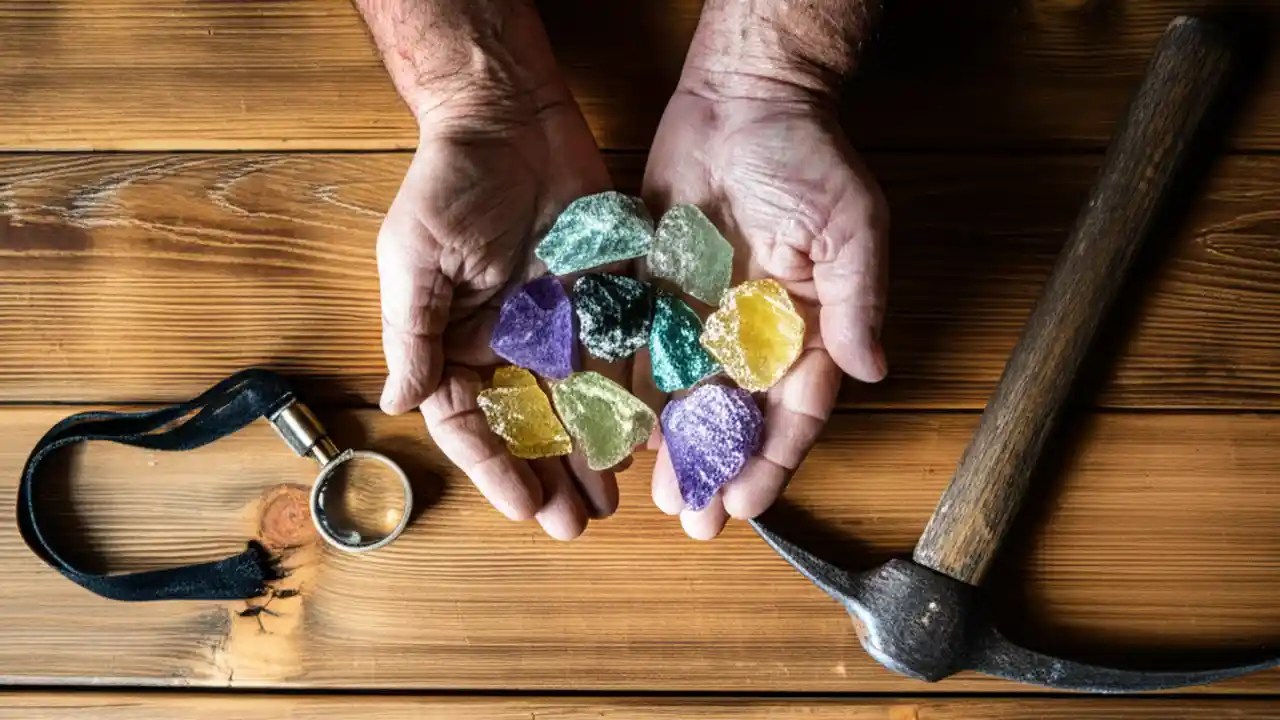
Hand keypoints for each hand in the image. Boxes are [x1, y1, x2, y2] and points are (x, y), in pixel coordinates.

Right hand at [370, 6, 617, 538]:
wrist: (508, 115)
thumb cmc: (448, 184)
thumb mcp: (417, 260)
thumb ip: (414, 334)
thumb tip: (397, 403)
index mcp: (460, 341)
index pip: (475, 423)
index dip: (498, 469)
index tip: (526, 509)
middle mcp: (512, 341)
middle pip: (533, 424)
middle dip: (552, 476)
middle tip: (579, 523)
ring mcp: (561, 320)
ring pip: (581, 402)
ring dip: (595, 451)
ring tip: (614, 499)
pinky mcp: (605, 293)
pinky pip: (623, 353)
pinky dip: (633, 396)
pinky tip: (648, 434)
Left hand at [642, 76, 888, 538]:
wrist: (743, 98)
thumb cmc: (808, 156)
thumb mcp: (851, 226)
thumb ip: (856, 300)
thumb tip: (873, 370)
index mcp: (809, 325)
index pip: (796, 408)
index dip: (774, 458)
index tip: (747, 503)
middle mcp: (757, 331)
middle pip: (739, 415)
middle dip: (719, 469)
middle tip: (695, 520)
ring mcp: (706, 314)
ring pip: (690, 396)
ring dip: (676, 448)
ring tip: (659, 495)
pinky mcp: (660, 291)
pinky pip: (645, 351)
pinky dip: (635, 393)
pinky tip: (621, 433)